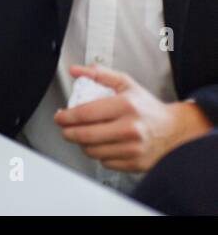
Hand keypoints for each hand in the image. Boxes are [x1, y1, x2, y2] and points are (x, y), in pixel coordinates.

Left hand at [54, 63, 213, 172]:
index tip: (59, 116)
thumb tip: (76, 70)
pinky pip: (105, 162)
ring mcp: (134, 148)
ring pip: (92, 151)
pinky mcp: (136, 163)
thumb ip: (100, 74)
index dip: (65, 116)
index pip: (84, 113)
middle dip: (68, 132)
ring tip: (83, 135)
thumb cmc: (148, 108)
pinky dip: (98, 154)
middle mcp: (130, 128)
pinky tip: (101, 145)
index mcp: (126, 106)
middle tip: (65, 128)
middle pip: (85, 135)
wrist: (175, 130)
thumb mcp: (126, 84)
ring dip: (82, 144)